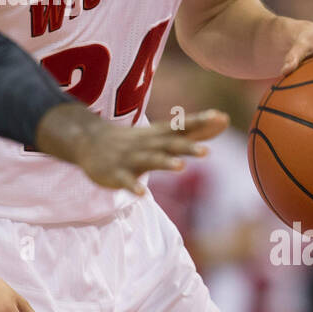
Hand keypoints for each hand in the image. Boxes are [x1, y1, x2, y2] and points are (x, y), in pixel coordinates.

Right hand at [36, 104, 228, 194]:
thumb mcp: (162, 135)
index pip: (182, 127)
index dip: (200, 122)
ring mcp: (130, 158)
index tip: (219, 117)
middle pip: (169, 145)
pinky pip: (125, 181)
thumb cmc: (134, 141)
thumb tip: (224, 120)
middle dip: (187, 148)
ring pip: (149, 160)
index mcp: (158, 135)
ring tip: (180, 167)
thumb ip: (194, 131)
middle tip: (207, 151)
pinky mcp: (116, 174)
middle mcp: (147, 144)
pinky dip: (133, 186)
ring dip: (164, 162)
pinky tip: (141, 194)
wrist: (88, 142)